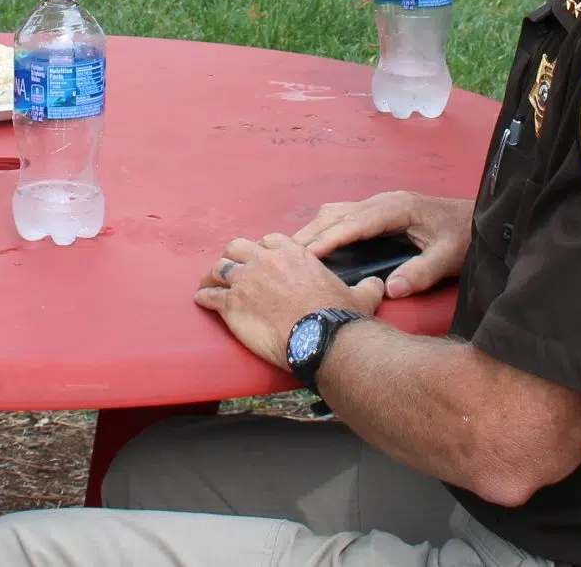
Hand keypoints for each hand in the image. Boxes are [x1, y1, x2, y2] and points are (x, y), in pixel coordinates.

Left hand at [195, 232, 380, 370]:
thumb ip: (366, 286)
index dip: (262, 252)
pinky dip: (204, 298)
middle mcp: (265, 261)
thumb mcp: (361, 296)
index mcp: (293, 253)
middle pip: (237, 247)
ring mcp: (246, 281)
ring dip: (214, 277)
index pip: (268, 241)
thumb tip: (378, 285)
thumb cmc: (341, 317)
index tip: (261, 262)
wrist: (323, 339)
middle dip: (233, 258)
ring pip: (219, 269)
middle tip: (233, 271)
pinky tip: (202, 301)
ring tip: (209, 284)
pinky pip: (210, 296)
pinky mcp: (232, 305)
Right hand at [293, 191, 473, 298]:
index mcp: (397, 208)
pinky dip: (326, 229)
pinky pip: (345, 217)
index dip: (328, 238)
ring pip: (338, 212)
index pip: (354, 222)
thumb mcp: (449, 257)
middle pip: (338, 214)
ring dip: (314, 229)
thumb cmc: (465, 236)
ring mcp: (381, 204)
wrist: (481, 218)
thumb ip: (421, 272)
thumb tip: (391, 290)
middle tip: (281, 253)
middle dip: (310, 233)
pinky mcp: (381, 212)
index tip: (304, 254)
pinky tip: (316, 245)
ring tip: (290, 251)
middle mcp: (384, 202)